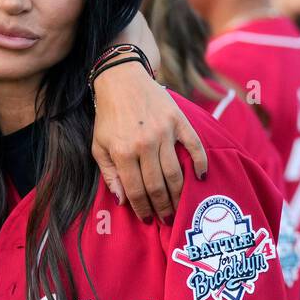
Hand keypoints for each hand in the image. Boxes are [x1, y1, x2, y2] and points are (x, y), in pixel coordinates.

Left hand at [91, 58, 206, 221]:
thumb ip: (109, 175)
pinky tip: (200, 177)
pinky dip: (200, 163)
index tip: (148, 220)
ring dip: (178, 194)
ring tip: (179, 206)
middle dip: (162, 207)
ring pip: (175, 172)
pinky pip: (194, 145)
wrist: (122, 79)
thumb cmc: (108, 117)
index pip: (135, 190)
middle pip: (157, 185)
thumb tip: (123, 201)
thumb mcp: (99, 146)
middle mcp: (144, 143)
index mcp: (122, 151)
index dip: (142, 209)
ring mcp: (164, 132)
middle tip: (167, 219)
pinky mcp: (178, 120)